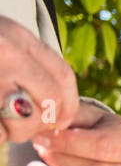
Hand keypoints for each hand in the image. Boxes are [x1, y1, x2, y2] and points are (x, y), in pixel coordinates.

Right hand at [0, 15, 78, 142]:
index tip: (63, 119)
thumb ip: (28, 65)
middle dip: (45, 120)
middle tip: (28, 125)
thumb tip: (59, 112)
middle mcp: (5, 50)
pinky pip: (1, 131)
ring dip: (18, 131)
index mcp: (14, 35)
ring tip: (1, 121)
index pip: (61, 74)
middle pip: (50, 99)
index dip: (69, 102)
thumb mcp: (1, 46)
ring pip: (27, 119)